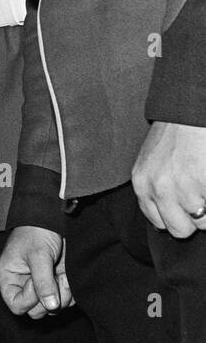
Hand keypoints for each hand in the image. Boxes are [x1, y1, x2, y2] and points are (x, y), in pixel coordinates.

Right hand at [0, 225, 71, 318]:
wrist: (54, 219)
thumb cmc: (37, 231)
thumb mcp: (38, 255)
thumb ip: (43, 282)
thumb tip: (51, 306)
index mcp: (9, 278)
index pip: (17, 305)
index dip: (29, 299)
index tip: (36, 283)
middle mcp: (24, 285)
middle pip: (36, 311)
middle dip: (49, 298)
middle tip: (54, 279)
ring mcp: (42, 286)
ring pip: (53, 308)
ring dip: (62, 294)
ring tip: (62, 275)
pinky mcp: (57, 285)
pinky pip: (66, 301)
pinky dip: (70, 291)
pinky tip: (66, 275)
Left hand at [133, 121, 205, 237]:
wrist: (189, 112)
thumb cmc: (174, 137)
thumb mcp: (152, 163)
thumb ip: (154, 190)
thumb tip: (167, 219)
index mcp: (142, 183)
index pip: (158, 223)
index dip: (176, 217)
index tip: (185, 207)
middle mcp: (159, 187)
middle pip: (179, 230)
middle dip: (193, 219)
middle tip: (199, 198)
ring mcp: (183, 186)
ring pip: (202, 222)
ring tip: (203, 184)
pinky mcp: (204, 182)